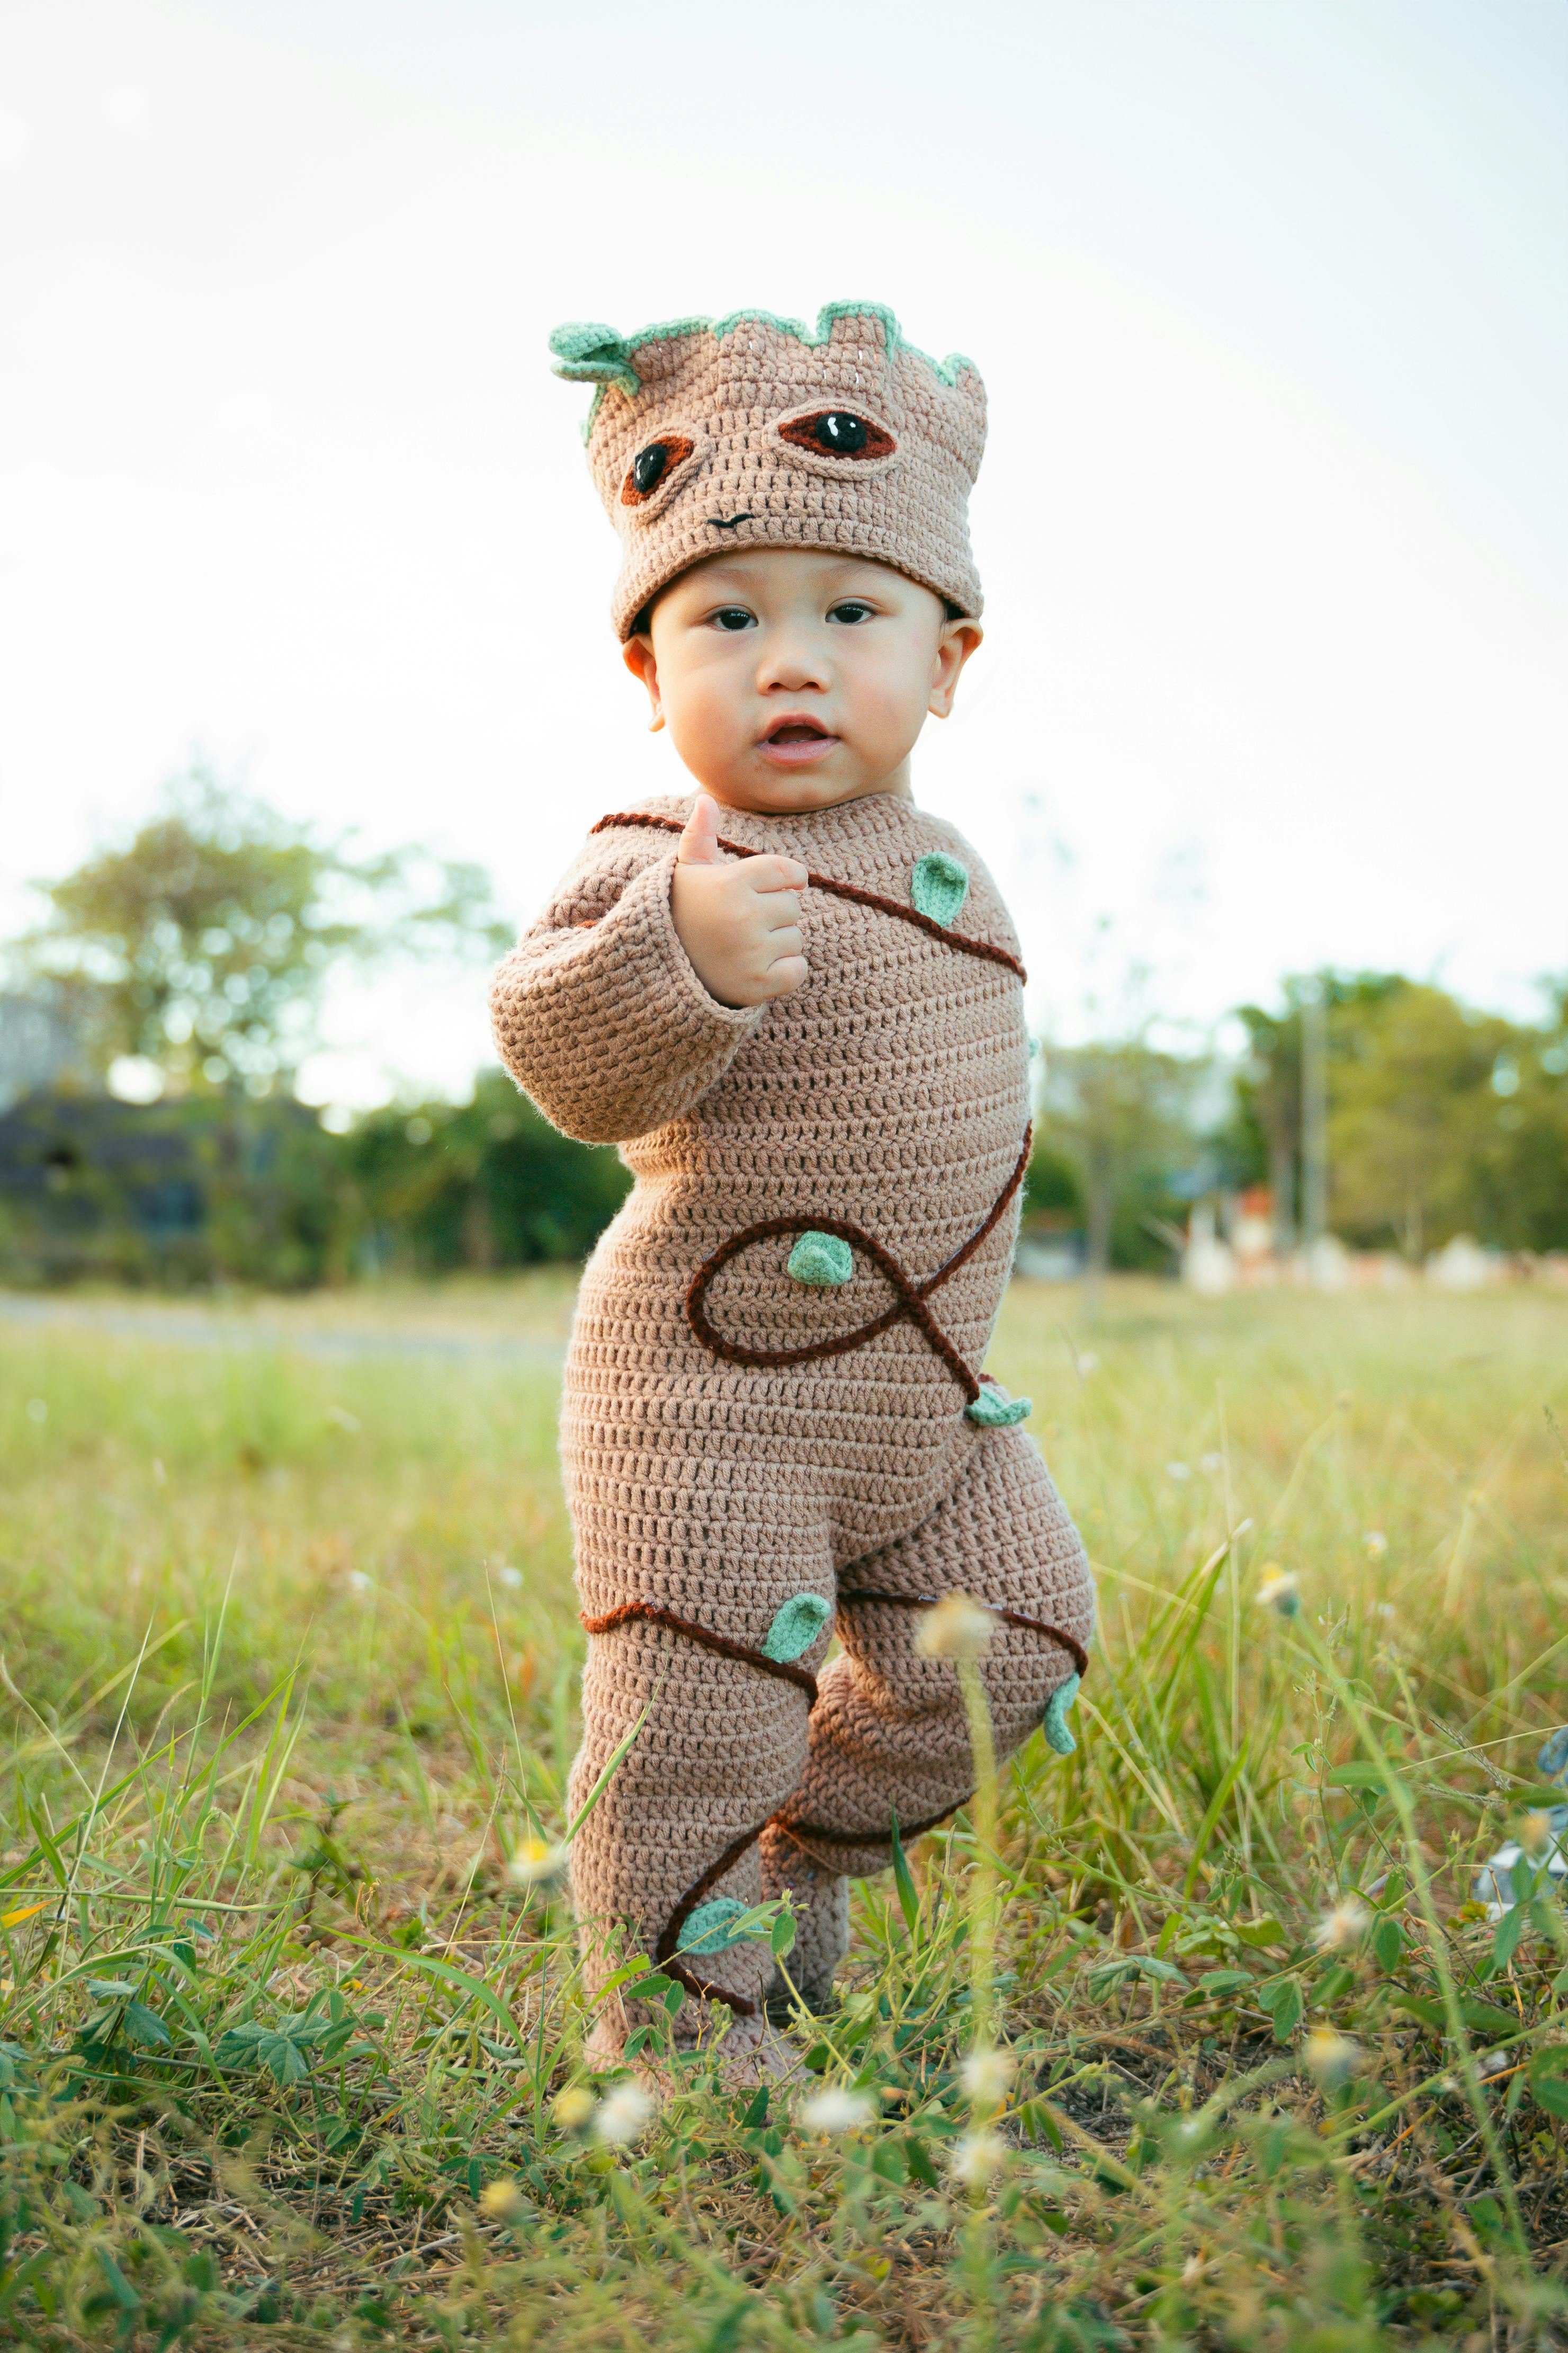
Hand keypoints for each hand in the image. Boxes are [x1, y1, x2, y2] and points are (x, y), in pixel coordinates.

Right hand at [669, 794, 808, 1007]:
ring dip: (777, 943)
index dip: (787, 878)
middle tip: (742, 923)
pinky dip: (784, 972)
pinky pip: (798, 971)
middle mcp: (743, 917)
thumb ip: (699, 836)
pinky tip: (755, 968)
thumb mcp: (684, 874)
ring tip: (742, 947)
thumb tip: (705, 799)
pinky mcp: (758, 986)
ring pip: (795, 939)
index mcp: (730, 883)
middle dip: (773, 912)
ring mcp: (751, 954)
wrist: (655, 972)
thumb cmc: (677, 914)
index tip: (779, 885)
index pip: (787, 872)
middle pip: (792, 906)